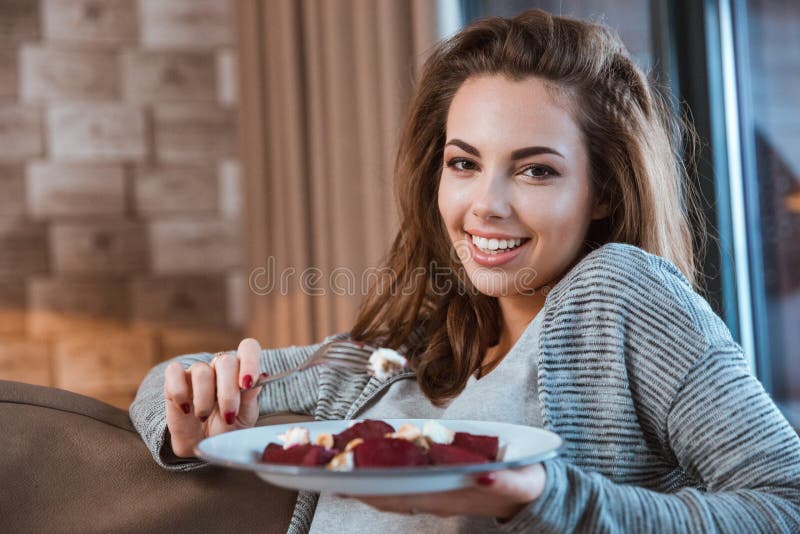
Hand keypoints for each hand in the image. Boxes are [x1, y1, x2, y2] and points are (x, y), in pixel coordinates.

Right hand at [163, 338, 264, 456]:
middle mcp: (220, 368)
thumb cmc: (226, 430)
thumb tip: (261, 376)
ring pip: (202, 371)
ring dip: (205, 399)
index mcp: (241, 372)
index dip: (250, 361)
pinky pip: (174, 371)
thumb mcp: (244, 419)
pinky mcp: (174, 381)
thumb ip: (250, 399)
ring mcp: (197, 373)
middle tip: (228, 416)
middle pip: (226, 361)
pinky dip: (179, 390)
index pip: (248, 348)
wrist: (202, 447)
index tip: (247, 384)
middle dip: (228, 392)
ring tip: (204, 417)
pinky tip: (186, 408)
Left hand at [348, 463, 545, 518]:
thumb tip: (485, 473)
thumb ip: (505, 480)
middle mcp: (439, 499)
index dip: (378, 490)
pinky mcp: (438, 489)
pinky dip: (382, 480)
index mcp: (454, 495)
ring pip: (394, 495)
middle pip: (392, 497)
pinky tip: (368, 472)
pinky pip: (403, 488)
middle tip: (328, 478)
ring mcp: (437, 496)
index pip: (408, 495)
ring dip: (366, 487)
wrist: (532, 495)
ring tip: (337, 477)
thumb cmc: (526, 484)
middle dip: (361, 489)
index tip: (351, 484)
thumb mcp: (522, 481)